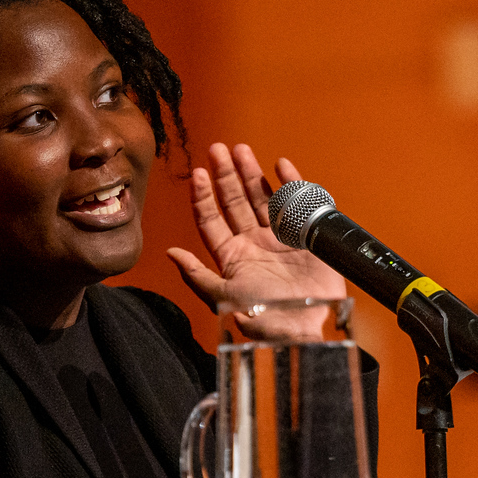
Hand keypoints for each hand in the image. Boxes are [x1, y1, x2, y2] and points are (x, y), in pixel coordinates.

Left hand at [167, 143, 347, 336]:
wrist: (304, 327)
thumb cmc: (262, 318)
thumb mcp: (223, 298)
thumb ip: (197, 275)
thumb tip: (170, 253)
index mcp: (232, 257)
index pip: (211, 220)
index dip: (202, 196)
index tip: (197, 173)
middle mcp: (254, 244)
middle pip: (235, 202)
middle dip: (225, 176)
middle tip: (218, 149)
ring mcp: (280, 239)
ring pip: (262, 198)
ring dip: (252, 174)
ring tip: (241, 151)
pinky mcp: (306, 237)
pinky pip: (298, 204)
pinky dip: (292, 184)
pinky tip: (280, 166)